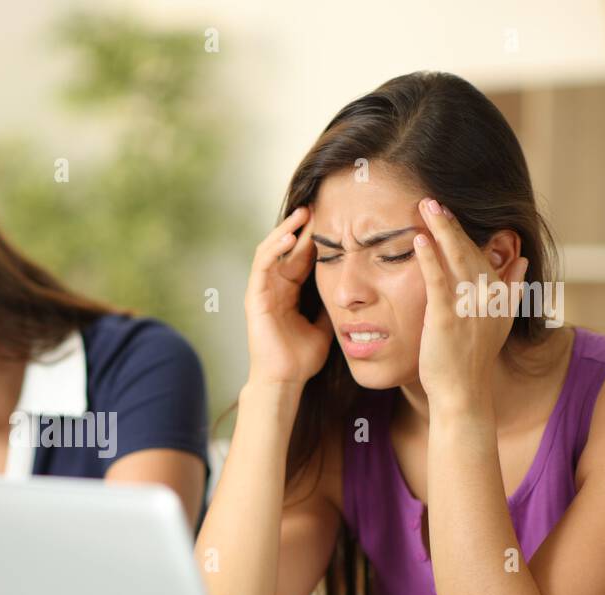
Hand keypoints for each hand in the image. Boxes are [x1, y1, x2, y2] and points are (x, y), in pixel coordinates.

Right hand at [243, 206, 333, 387]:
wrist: (285, 380)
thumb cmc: (302, 358)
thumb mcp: (326, 325)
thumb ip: (332, 305)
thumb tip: (350, 290)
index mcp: (290, 292)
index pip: (303, 256)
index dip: (316, 237)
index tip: (335, 219)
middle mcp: (274, 287)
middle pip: (288, 248)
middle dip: (303, 226)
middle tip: (320, 205)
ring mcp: (262, 291)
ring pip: (271, 250)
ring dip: (286, 230)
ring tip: (303, 213)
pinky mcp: (254, 298)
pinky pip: (262, 266)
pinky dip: (274, 249)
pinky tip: (288, 236)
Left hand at [413, 198, 528, 411]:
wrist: (463, 392)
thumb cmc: (472, 359)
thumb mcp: (499, 322)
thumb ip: (512, 290)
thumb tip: (521, 262)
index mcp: (498, 296)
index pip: (483, 255)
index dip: (467, 232)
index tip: (451, 210)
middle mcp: (486, 297)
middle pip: (470, 250)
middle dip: (451, 223)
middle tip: (433, 198)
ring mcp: (467, 307)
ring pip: (456, 259)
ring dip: (441, 230)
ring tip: (426, 206)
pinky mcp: (446, 318)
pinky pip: (438, 281)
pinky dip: (430, 259)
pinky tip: (421, 240)